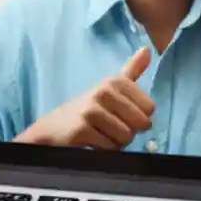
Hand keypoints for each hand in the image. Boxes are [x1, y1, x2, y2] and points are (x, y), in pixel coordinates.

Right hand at [15, 47, 155, 148]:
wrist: (51, 130)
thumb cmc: (85, 110)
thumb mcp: (109, 87)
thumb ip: (131, 70)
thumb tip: (147, 49)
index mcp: (114, 81)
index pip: (149, 107)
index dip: (139, 118)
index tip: (121, 115)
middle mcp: (103, 91)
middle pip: (140, 123)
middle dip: (129, 132)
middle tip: (109, 128)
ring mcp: (91, 110)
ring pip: (126, 137)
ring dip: (115, 143)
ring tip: (99, 135)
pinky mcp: (81, 129)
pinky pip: (110, 147)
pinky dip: (104, 151)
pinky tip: (91, 143)